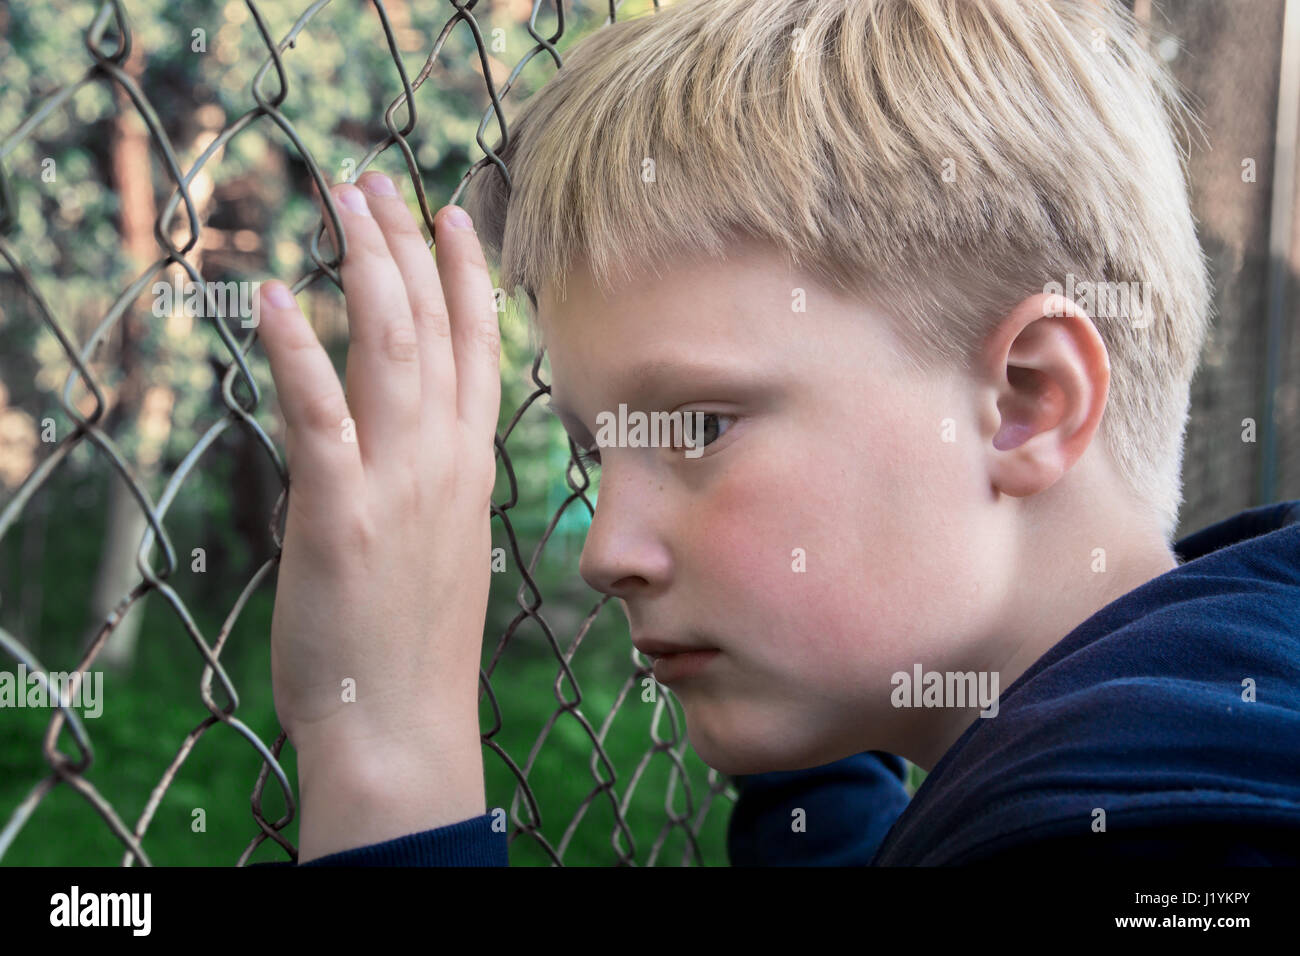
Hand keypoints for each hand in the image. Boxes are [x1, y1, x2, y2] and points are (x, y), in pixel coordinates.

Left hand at [255, 171, 499, 859]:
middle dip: (403, 245)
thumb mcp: (442, 548)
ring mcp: (399, 483)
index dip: (466, 276)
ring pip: (391, 350)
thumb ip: (431, 486)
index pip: (479, 350)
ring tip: (342, 200)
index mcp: (471, 469)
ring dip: (365, 266)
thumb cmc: (415, 645)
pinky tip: (276, 299)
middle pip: (433, 329)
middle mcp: (446, 462)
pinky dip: (300, 354)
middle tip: (374, 180)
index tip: (451, 215)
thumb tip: (414, 454)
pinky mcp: (343, 513)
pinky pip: (322, 417)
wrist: (402, 723)